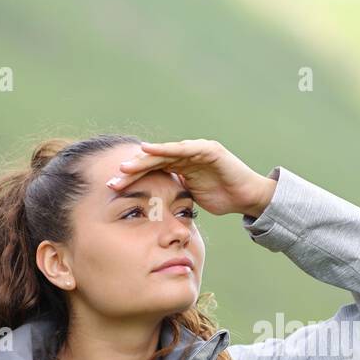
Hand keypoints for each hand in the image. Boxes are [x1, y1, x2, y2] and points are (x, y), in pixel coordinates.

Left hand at [106, 138, 275, 217]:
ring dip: (143, 160)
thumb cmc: (223, 199)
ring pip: (163, 154)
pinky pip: (183, 149)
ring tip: (125, 167)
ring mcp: (195, 151)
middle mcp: (185, 156)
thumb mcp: (191, 199)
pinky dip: (165, 149)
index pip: (151, 172)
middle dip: (132, 171)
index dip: (132, 180)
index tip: (113, 190)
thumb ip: (175, 197)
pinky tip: (149, 150)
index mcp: (179, 168)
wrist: (248, 197)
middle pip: (152, 162)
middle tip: (112, 181)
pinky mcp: (207, 150)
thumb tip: (156, 211)